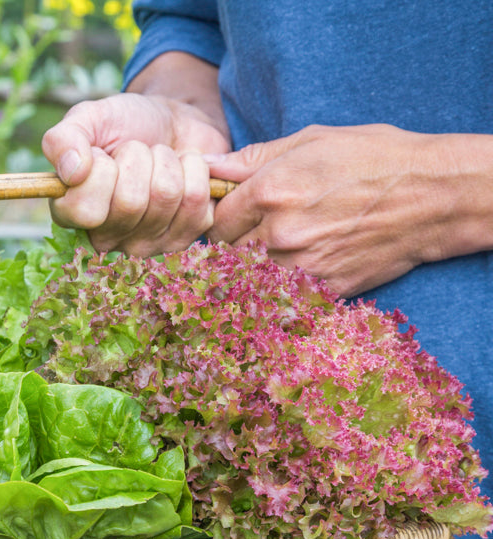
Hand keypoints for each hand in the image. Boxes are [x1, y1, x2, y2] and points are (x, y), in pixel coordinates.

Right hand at [42, 92, 229, 255]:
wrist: (171, 125)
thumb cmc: (123, 125)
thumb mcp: (88, 119)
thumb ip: (63, 139)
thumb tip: (72, 172)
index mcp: (72, 214)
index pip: (86, 210)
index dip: (101, 170)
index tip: (103, 155)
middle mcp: (106, 238)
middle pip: (130, 202)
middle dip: (139, 157)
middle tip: (137, 153)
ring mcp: (146, 245)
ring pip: (166, 195)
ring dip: (167, 160)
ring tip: (159, 160)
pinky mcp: (183, 239)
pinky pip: (195, 199)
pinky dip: (194, 169)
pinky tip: (182, 171)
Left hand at [205, 124, 473, 296]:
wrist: (430, 197)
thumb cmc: (372, 160)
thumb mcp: (311, 141)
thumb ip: (253, 158)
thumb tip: (211, 167)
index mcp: (269, 192)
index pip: (215, 220)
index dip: (220, 218)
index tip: (233, 216)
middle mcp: (279, 233)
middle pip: (226, 253)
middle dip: (233, 244)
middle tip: (254, 232)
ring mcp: (300, 266)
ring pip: (250, 277)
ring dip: (255, 266)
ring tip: (281, 246)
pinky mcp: (321, 289)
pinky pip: (281, 294)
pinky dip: (281, 284)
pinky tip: (302, 263)